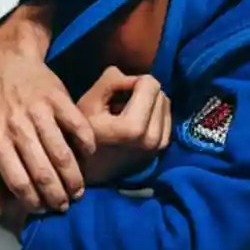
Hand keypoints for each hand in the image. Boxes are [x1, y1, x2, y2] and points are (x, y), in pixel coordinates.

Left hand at [0, 6, 95, 213]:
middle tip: (64, 206)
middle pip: (42, 173)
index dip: (32, 202)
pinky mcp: (59, 99)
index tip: (42, 209)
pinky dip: (86, 148)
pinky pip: (79, 129)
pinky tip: (86, 158)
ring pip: (62, 155)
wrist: (9, 65)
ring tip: (77, 191)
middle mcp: (16, 125)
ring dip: (74, 179)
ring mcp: (39, 111)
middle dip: (56, 197)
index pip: (17, 181)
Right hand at [76, 67, 172, 184]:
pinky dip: (154, 114)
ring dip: (149, 102)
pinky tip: (135, 122)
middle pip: (160, 93)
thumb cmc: (82, 135)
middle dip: (143, 91)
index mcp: (134, 127)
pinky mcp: (162, 150)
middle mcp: (153, 138)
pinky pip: (167, 118)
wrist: (87, 171)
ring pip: (166, 104)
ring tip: (127, 112)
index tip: (115, 93)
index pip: (150, 83)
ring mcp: (159, 146)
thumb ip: (113, 80)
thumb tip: (135, 78)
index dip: (132, 81)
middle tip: (121, 102)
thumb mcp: (90, 100)